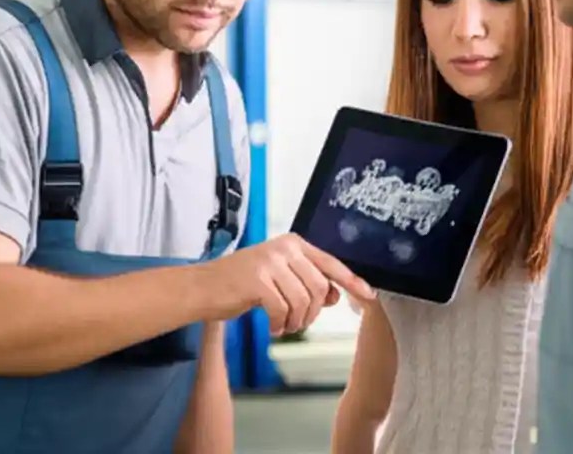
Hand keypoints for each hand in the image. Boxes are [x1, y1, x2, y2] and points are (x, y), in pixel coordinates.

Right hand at [202, 233, 375, 335]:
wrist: (203, 287)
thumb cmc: (240, 283)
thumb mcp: (278, 276)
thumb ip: (307, 281)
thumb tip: (336, 294)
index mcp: (292, 243)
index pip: (330, 263)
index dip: (352, 281)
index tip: (368, 295)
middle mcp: (283, 248)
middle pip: (318, 288)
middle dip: (312, 313)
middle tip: (297, 322)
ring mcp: (270, 262)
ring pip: (303, 301)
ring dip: (296, 321)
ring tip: (285, 325)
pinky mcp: (257, 280)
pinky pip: (283, 310)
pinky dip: (281, 325)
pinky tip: (274, 328)